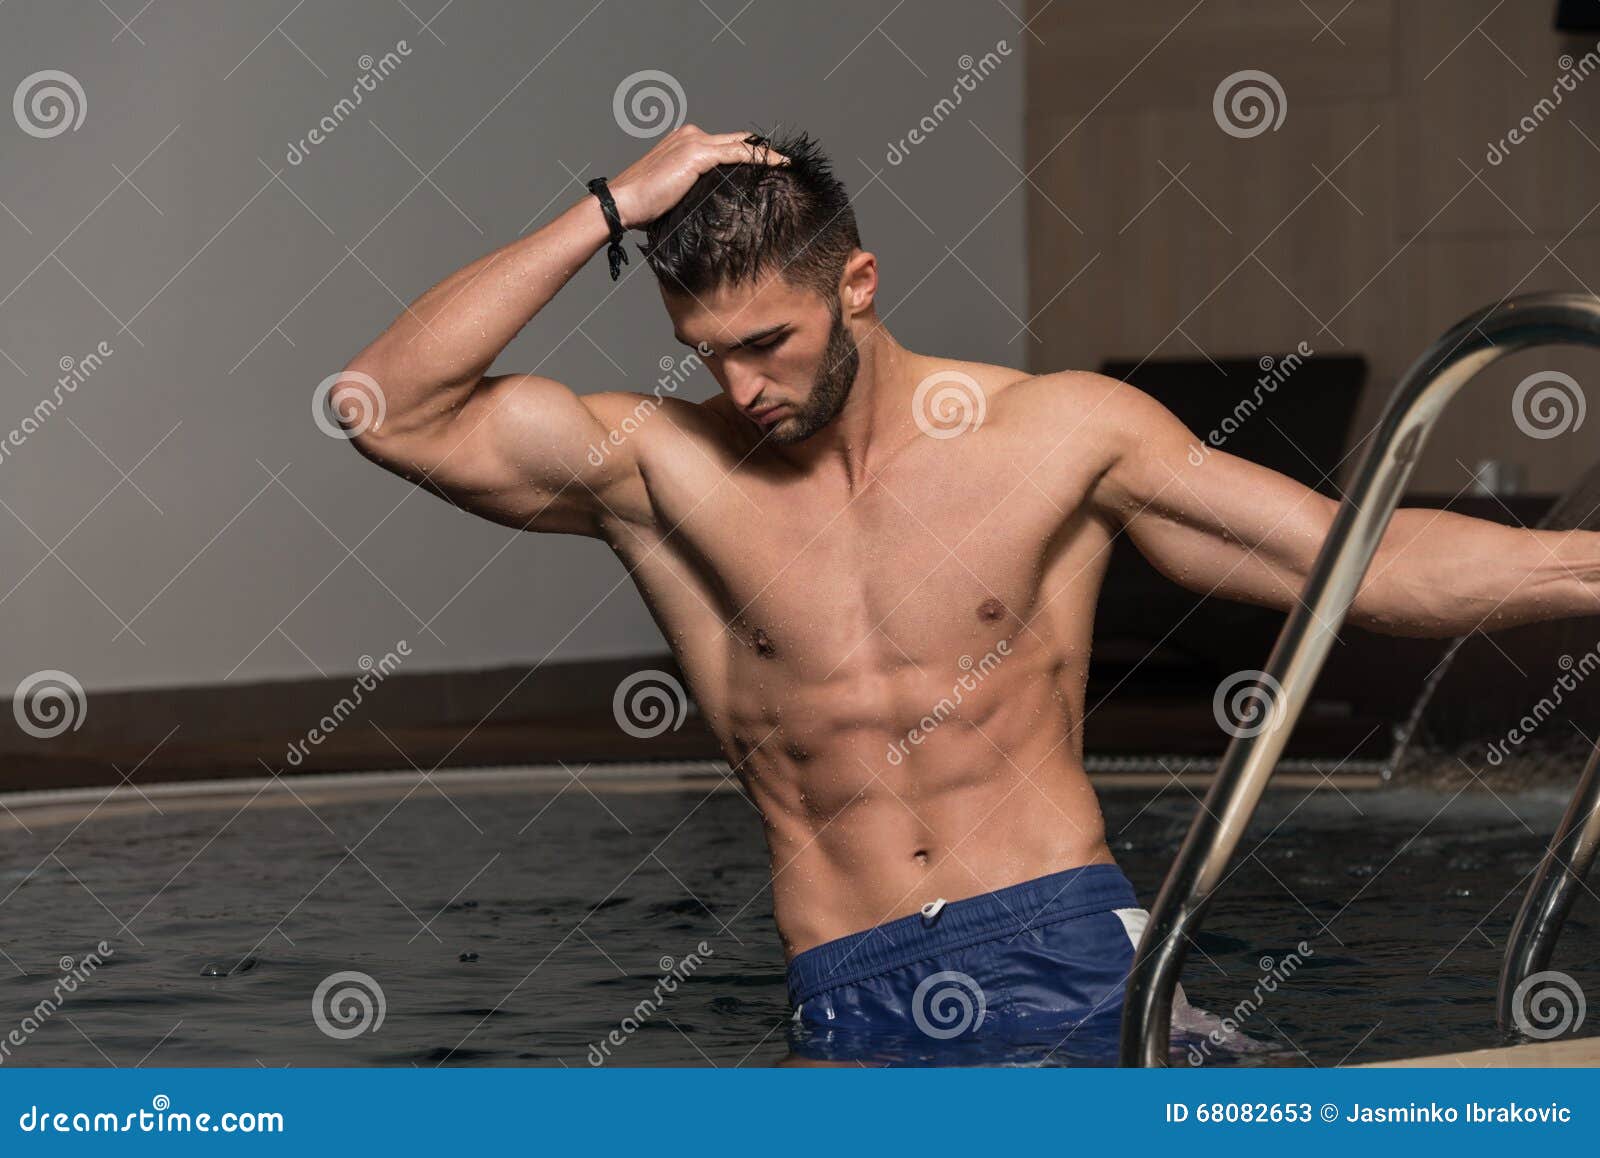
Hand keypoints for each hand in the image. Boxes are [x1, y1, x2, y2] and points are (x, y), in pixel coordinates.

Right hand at [607, 126, 786, 229]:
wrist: (622, 203)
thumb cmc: (643, 206)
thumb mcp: (674, 193)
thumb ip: (693, 189)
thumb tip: (711, 204)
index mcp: (684, 141)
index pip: (724, 144)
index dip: (747, 151)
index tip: (766, 162)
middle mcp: (691, 135)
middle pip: (736, 139)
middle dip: (760, 148)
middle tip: (783, 159)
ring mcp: (694, 143)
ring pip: (740, 144)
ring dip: (765, 153)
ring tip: (785, 162)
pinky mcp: (697, 154)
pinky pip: (737, 153)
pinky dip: (759, 158)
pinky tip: (776, 164)